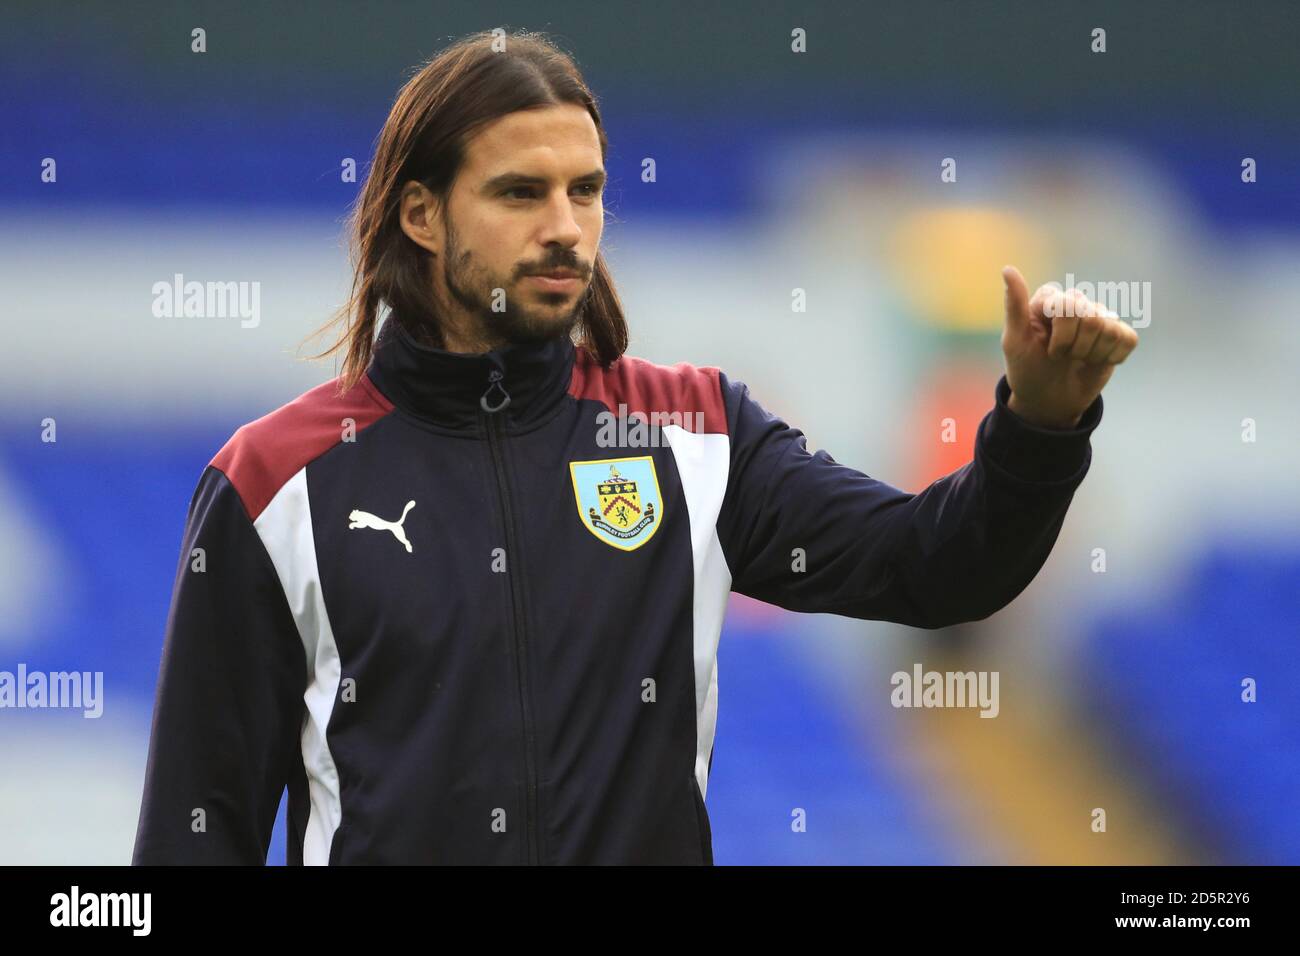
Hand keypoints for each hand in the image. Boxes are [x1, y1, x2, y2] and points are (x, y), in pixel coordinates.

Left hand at [1000, 265, 1138, 428]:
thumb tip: (1008, 268)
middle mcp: (1077, 303)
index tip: (1047, 349)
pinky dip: (1111, 358)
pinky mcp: (1119, 335)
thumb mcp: (1014, 341)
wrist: (1047, 400)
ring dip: (1091, 355)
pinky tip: (1095, 362)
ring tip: (1076, 360)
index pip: (1069, 304)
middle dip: (1076, 347)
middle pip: (1092, 317)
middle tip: (1061, 357)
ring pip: (1110, 329)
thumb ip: (1014, 304)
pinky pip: (1128, 339)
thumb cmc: (1026, 369)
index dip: (1061, 336)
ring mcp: (1100, 317)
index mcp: (1051, 299)